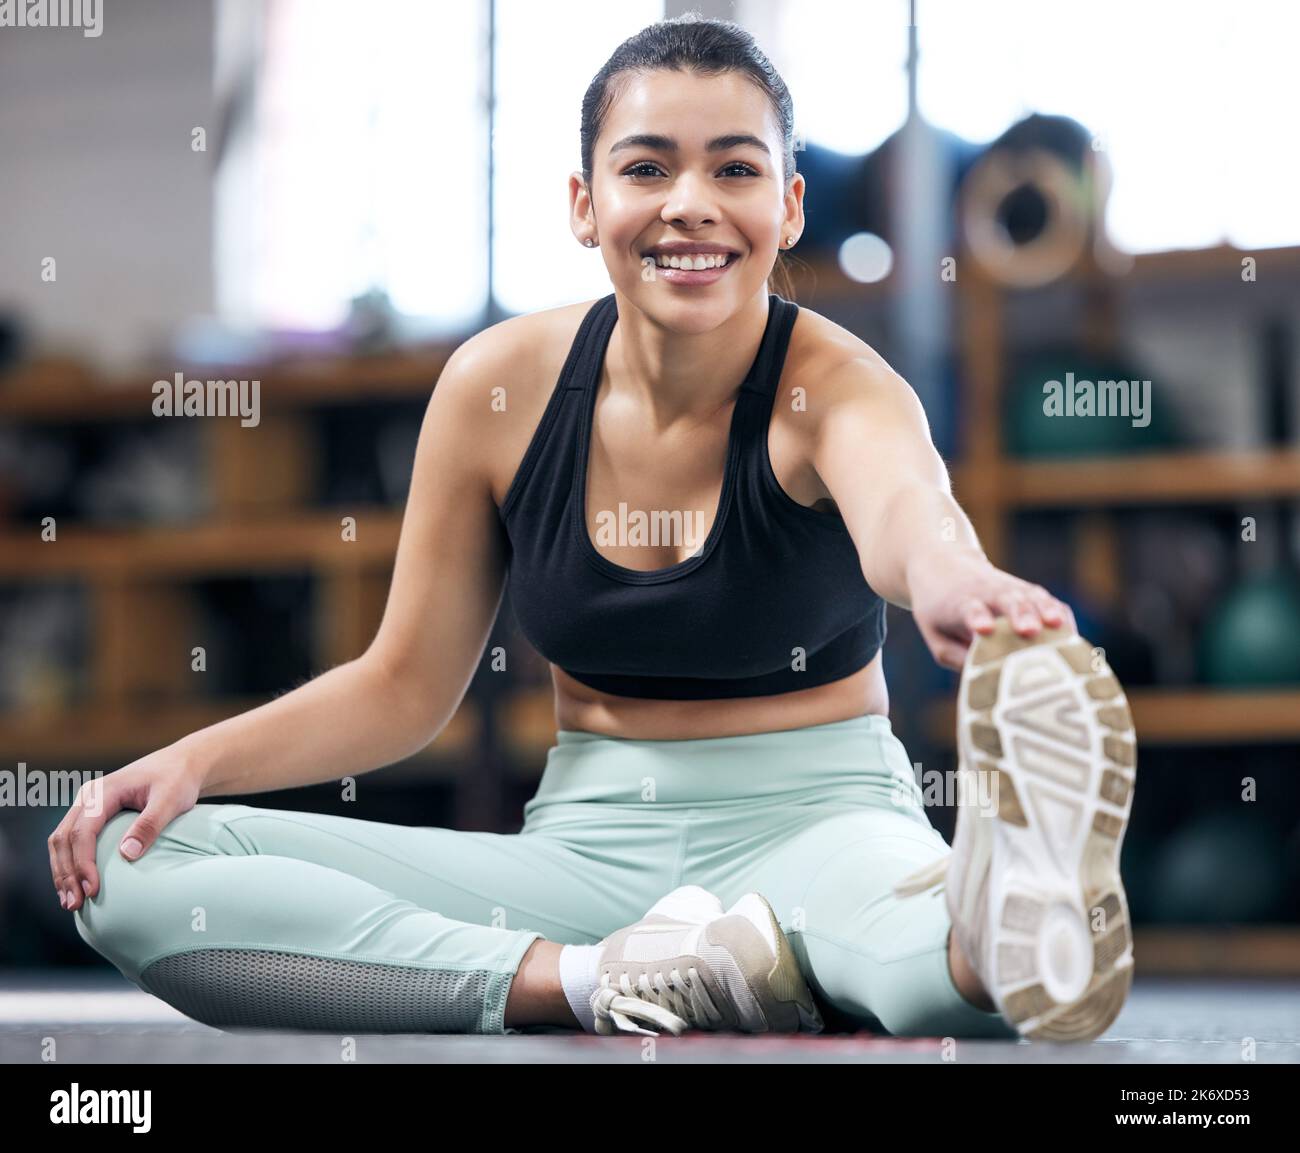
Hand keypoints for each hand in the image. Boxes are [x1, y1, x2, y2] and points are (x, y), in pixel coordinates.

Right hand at [47, 744, 203, 913]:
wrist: (182, 763)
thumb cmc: (178, 779)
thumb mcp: (171, 799)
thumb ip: (150, 824)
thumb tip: (127, 855)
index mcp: (104, 791)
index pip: (82, 831)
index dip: (83, 863)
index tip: (92, 890)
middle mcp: (88, 796)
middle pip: (63, 838)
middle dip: (66, 873)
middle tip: (74, 904)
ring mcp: (87, 804)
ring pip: (61, 840)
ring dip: (63, 872)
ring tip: (70, 902)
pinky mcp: (93, 813)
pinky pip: (72, 839)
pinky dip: (69, 863)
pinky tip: (76, 885)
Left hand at [907, 549, 1077, 670]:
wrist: (946, 564)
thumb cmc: (940, 610)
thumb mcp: (936, 635)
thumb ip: (957, 657)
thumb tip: (987, 678)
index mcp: (960, 602)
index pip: (969, 608)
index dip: (977, 617)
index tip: (983, 628)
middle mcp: (988, 592)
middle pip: (1006, 600)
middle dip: (1020, 614)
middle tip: (1029, 630)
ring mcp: (1013, 589)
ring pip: (1033, 598)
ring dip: (1047, 611)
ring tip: (1058, 626)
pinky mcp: (1031, 592)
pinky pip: (1051, 603)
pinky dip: (1062, 616)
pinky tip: (1074, 637)